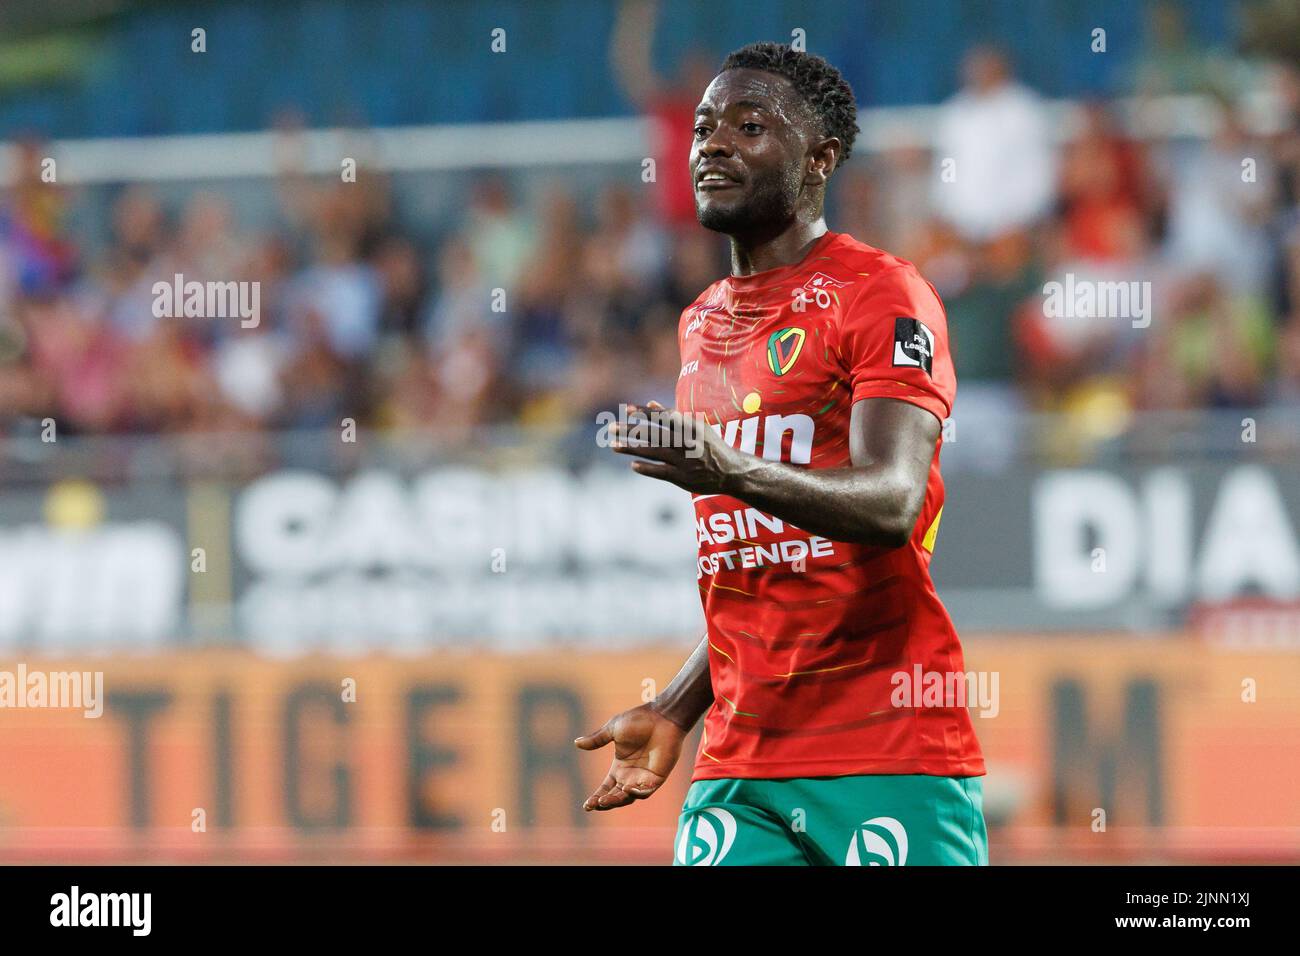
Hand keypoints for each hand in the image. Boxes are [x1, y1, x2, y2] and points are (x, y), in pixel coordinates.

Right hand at [574, 703, 686, 810]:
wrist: (661, 717)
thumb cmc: (639, 720)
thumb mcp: (613, 729)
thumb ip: (597, 740)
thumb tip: (576, 743)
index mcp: (620, 767)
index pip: (606, 788)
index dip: (596, 797)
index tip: (586, 805)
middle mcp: (631, 775)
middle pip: (615, 796)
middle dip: (605, 802)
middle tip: (595, 805)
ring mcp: (644, 778)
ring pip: (629, 797)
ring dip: (617, 800)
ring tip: (606, 800)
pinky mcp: (657, 777)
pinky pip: (646, 791)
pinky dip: (637, 793)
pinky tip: (627, 789)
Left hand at [610, 401, 742, 494]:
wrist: (731, 471)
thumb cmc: (710, 446)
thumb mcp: (697, 427)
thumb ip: (674, 417)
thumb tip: (651, 403)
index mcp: (689, 428)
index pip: (663, 417)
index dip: (645, 412)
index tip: (627, 409)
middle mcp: (685, 443)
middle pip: (653, 434)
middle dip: (630, 431)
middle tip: (611, 428)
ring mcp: (683, 461)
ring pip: (654, 453)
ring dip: (632, 449)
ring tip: (614, 446)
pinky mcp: (682, 478)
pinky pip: (661, 472)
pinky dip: (647, 468)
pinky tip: (633, 465)